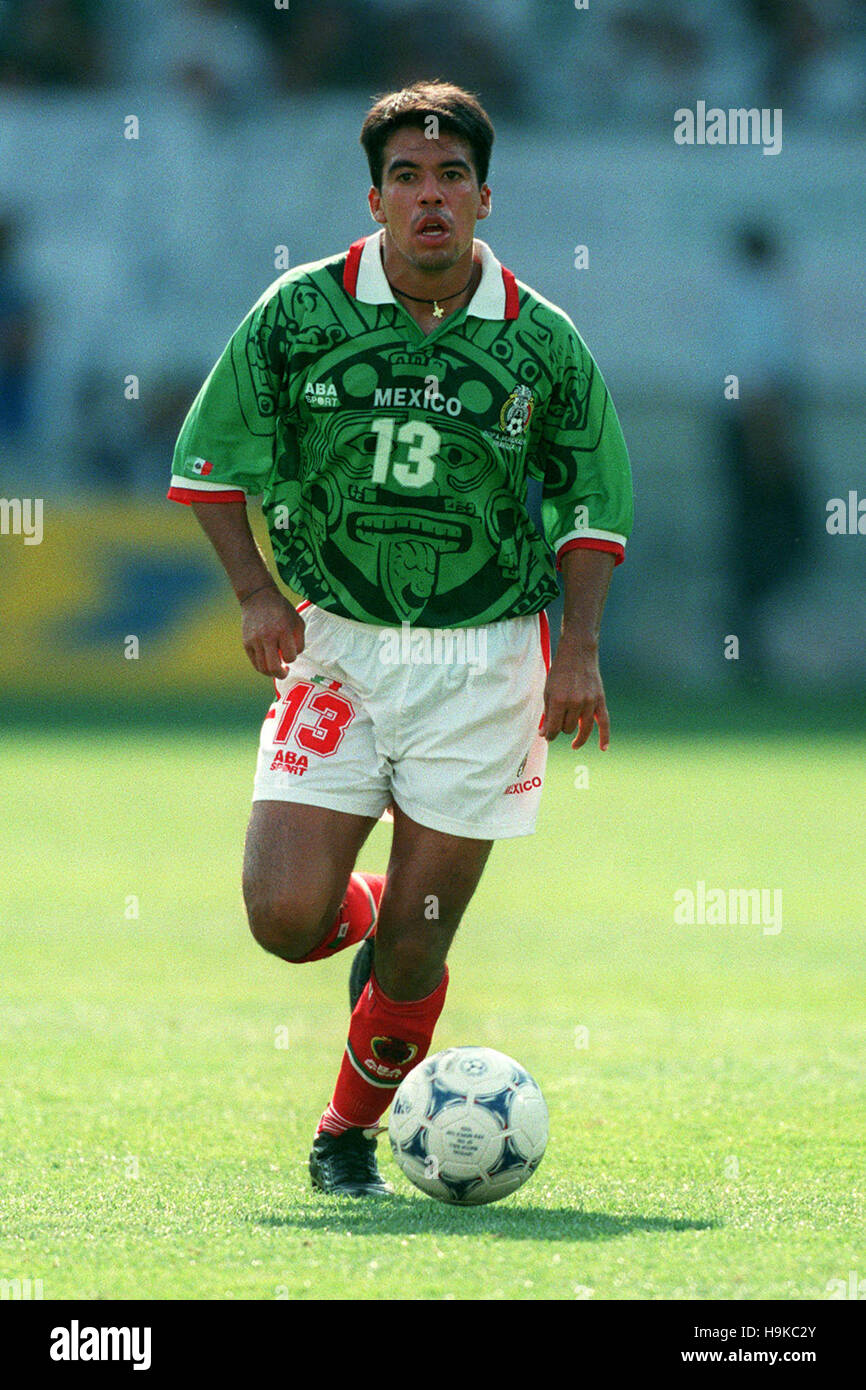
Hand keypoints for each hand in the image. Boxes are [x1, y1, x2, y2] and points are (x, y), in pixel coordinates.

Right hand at [240, 587, 304, 677]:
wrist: (258, 598)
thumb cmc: (282, 610)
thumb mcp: (297, 621)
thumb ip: (299, 641)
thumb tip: (292, 657)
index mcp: (282, 630)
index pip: (289, 656)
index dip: (292, 658)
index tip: (290, 653)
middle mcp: (267, 637)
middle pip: (273, 668)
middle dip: (282, 675)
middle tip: (285, 672)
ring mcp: (254, 641)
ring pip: (262, 668)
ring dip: (271, 672)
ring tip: (276, 668)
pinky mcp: (246, 643)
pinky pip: (255, 662)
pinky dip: (262, 667)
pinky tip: (268, 662)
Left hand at [540, 635, 609, 749]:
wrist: (577, 653)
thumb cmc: (559, 672)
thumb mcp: (547, 691)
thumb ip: (547, 713)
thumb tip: (544, 734)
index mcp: (558, 700)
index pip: (554, 728)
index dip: (549, 735)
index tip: (547, 736)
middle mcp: (575, 703)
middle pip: (568, 728)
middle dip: (562, 729)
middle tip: (559, 724)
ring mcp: (589, 702)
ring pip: (583, 729)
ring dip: (577, 738)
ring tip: (574, 744)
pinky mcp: (600, 701)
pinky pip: (604, 723)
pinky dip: (604, 737)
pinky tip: (603, 748)